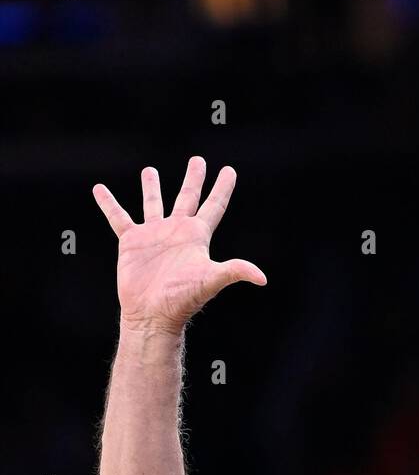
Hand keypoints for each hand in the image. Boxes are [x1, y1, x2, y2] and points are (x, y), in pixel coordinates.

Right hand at [92, 156, 266, 335]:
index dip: (223, 188)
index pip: (213, 206)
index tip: (230, 171)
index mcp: (197, 236)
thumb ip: (234, 271)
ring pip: (153, 204)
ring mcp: (153, 235)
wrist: (153, 314)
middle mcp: (176, 232)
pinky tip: (100, 189)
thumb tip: (262, 278)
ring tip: (149, 170)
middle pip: (188, 198)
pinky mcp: (131, 242)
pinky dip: (109, 204)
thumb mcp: (211, 280)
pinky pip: (118, 217)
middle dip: (194, 179)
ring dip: (151, 188)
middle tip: (198, 160)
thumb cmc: (182, 299)